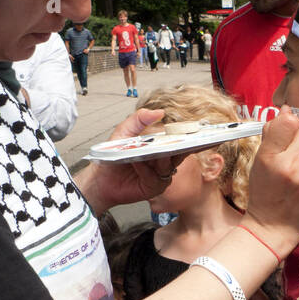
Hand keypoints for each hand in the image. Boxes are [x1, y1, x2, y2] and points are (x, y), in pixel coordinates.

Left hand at [74, 109, 194, 212]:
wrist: (101, 177)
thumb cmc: (114, 154)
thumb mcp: (125, 131)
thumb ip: (140, 119)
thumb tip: (160, 111)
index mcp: (161, 147)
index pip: (179, 142)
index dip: (189, 137)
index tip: (196, 132)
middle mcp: (164, 162)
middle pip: (178, 154)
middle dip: (180, 147)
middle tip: (180, 140)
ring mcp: (160, 176)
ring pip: (168, 166)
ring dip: (160, 158)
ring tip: (151, 151)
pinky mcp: (153, 187)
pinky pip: (154, 178)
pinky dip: (145, 170)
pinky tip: (137, 163)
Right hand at [242, 106, 298, 260]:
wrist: (272, 227)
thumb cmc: (265, 191)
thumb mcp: (259, 161)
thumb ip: (272, 134)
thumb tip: (287, 110)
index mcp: (269, 157)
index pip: (288, 121)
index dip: (290, 122)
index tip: (287, 129)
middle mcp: (289, 167)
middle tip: (295, 148)